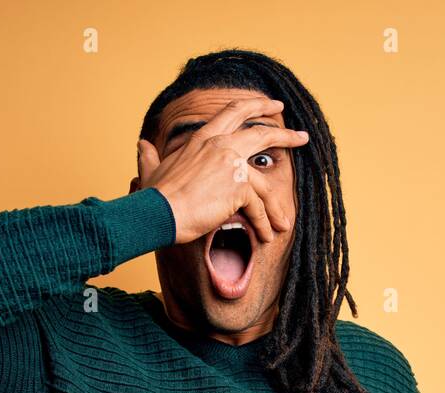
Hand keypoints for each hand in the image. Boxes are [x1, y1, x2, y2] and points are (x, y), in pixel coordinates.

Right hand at [135, 97, 309, 244]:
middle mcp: (219, 144)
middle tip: (302, 136)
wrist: (157, 213)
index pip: (232, 113)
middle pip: (260, 132)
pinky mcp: (238, 186)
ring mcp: (231, 163)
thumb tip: (142, 145)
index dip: (255, 106)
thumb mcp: (151, 169)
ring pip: (264, 181)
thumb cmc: (153, 197)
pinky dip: (261, 224)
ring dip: (277, 204)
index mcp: (201, 138)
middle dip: (284, 133)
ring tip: (284, 221)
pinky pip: (257, 207)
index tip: (272, 104)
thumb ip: (150, 156)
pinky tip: (264, 236)